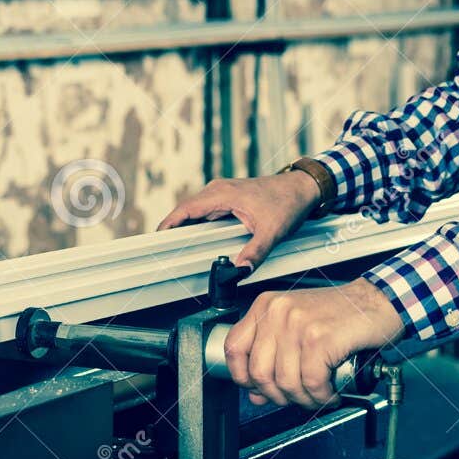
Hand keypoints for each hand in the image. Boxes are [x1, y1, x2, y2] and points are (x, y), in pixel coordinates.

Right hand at [156, 171, 321, 269]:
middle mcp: (219, 190)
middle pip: (186, 211)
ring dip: (185, 227)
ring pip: (195, 211)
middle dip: (173, 229)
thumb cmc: (288, 202)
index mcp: (223, 194)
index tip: (157, 238)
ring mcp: (223, 193)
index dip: (168, 223)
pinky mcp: (228, 198)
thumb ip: (256, 252)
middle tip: (162, 250)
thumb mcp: (272, 231)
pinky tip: (196, 239)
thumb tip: (241, 270)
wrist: (302, 188)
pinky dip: (198, 224)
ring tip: (174, 248)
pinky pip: (205, 211)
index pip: (186, 208)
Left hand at [222, 279, 405, 407]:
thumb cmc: (341, 314)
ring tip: (318, 396)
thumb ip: (273, 357)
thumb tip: (256, 393)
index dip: (243, 377)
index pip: (234, 348)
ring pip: (286, 382)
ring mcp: (298, 323)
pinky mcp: (320, 338)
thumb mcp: (298, 328)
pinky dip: (322, 397)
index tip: (258, 388)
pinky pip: (312, 383)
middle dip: (278, 395)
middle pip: (259, 372)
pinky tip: (331, 393)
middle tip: (296, 397)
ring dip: (304, 399)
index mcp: (267, 306)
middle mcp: (278, 311)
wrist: (378, 302)